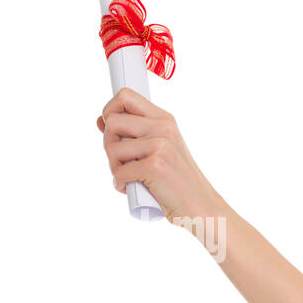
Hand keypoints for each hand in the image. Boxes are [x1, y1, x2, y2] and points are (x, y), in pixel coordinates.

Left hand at [96, 88, 227, 221]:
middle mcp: (163, 128)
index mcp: (165, 120)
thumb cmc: (178, 180)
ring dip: (115, 167)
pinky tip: (133, 188)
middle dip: (108, 144)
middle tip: (122, 161)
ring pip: (111, 148)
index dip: (110, 110)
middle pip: (112, 121)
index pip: (125, 96)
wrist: (201, 206)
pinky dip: (121, 185)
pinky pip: (119, 172)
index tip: (114, 130)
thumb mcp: (161, 149)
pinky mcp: (155, 166)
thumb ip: (134, 132)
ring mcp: (160, 146)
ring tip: (130, 177)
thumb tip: (101, 121)